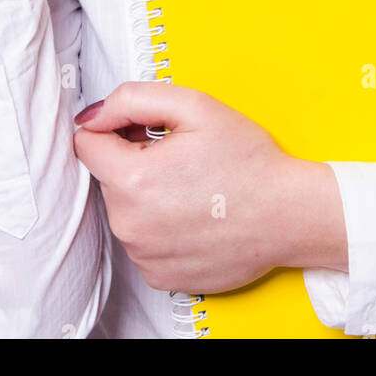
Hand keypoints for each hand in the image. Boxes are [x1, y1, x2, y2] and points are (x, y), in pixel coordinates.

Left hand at [72, 82, 347, 292]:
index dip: (116, 128)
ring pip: (125, 209)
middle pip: (107, 177)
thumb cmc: (248, 160)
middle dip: (134, 160)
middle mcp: (129, 224)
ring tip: (192, 187)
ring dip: (147, 194)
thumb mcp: (194, 106)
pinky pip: (142, 240)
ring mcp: (142, 255)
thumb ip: (131, 99)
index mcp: (132, 178)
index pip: (86, 144)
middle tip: (181, 156)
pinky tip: (194, 215)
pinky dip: (160, 226)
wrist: (288, 215)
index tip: (146, 130)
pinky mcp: (158, 276)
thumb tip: (92, 115)